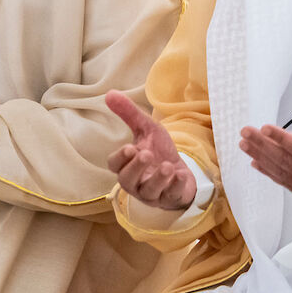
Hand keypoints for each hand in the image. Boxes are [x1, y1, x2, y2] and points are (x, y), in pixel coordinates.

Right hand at [106, 92, 196, 211]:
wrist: (181, 171)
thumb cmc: (159, 151)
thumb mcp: (147, 129)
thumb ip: (129, 113)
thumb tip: (110, 93)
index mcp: (126, 165)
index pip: (114, 165)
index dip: (120, 158)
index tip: (130, 147)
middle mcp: (135, 182)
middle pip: (127, 181)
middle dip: (135, 169)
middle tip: (145, 154)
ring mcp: (153, 194)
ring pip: (149, 192)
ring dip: (158, 179)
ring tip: (167, 166)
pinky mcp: (170, 199)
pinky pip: (170, 197)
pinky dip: (175, 186)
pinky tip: (180, 175)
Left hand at [237, 93, 291, 217]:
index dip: (281, 139)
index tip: (264, 127)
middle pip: (287, 163)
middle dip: (263, 147)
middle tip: (245, 132)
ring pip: (285, 175)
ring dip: (263, 159)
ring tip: (245, 145)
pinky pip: (290, 185)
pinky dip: (272, 175)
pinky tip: (258, 165)